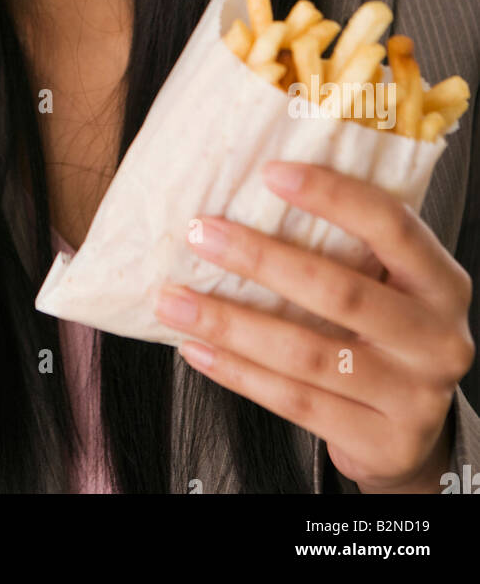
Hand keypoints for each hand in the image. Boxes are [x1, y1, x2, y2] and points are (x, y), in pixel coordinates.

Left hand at [155, 162, 474, 492]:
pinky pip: (295, 402)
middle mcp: (438, 339)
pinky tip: (197, 350)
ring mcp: (413, 397)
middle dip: (259, 259)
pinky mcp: (381, 442)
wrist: (410, 433)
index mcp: (441, 283)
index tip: (270, 172)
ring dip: (229, 323)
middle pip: (338, 292)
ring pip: (306, 354)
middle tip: (199, 234)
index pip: (392, 226)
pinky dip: (238, 373)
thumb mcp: (388, 286)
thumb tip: (254, 190)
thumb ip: (347, 247)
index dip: (332, 197)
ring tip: (174, 300)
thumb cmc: (384, 335)